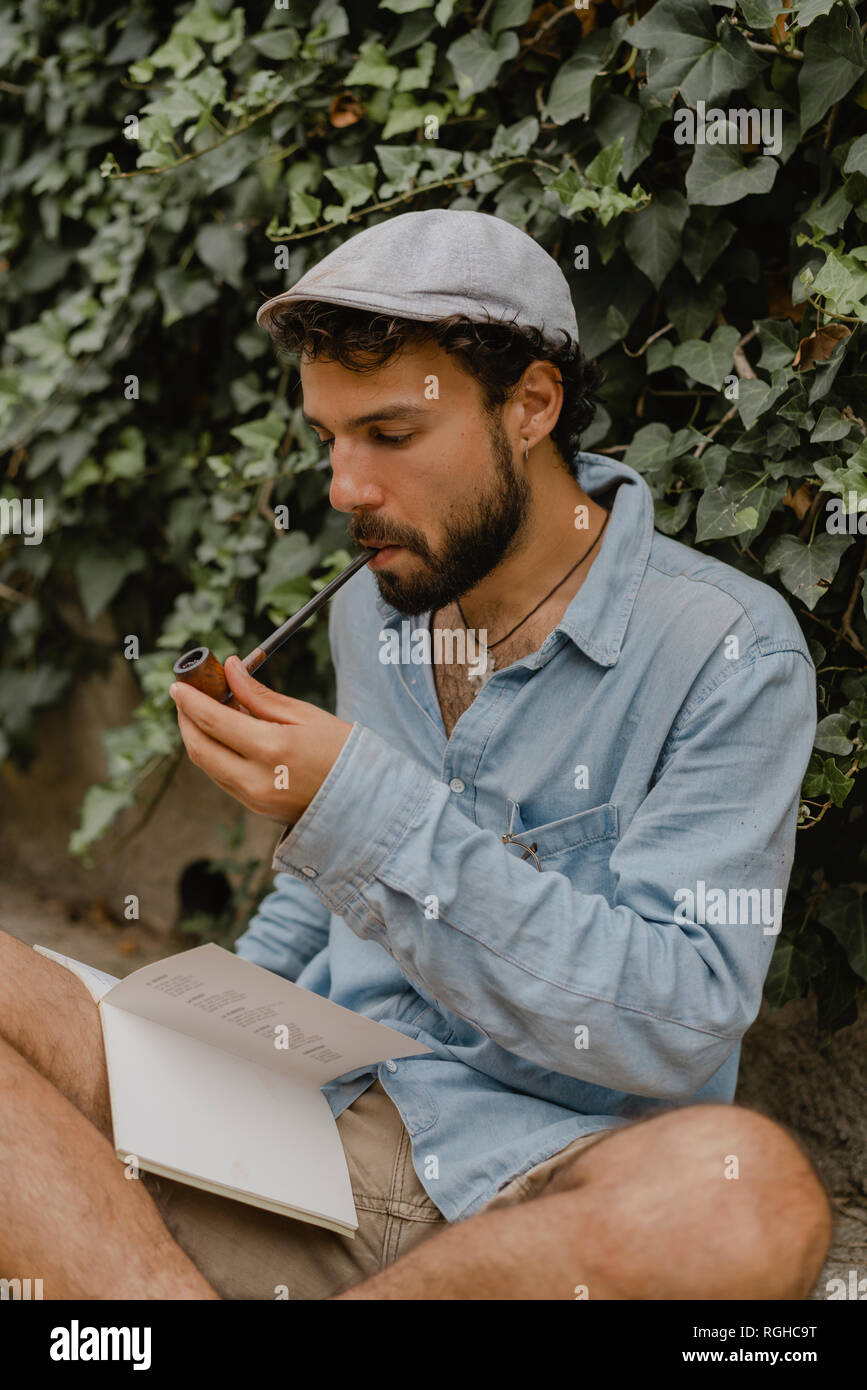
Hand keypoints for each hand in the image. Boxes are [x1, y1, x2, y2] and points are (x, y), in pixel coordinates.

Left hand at [169, 655, 353, 823]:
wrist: (367, 801)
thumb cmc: (343, 751)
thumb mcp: (305, 715)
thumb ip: (260, 696)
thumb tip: (230, 670)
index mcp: (272, 748)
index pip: (213, 721)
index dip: (190, 700)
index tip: (178, 685)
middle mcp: (255, 779)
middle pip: (199, 747)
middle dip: (185, 719)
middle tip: (185, 697)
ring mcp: (253, 799)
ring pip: (207, 765)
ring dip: (198, 737)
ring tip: (206, 712)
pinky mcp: (255, 810)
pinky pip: (223, 778)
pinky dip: (215, 755)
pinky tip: (226, 737)